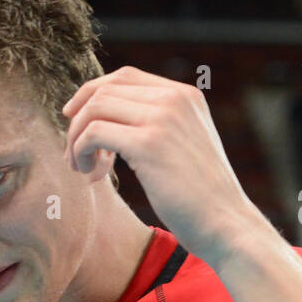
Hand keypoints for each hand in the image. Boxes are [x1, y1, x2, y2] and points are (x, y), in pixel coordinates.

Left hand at [62, 65, 271, 266]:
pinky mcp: (148, 144)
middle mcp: (175, 98)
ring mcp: (163, 118)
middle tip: (75, 154)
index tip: (75, 121)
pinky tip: (91, 175)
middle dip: (79, 119)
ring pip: (94, 108)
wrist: (226, 224)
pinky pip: (94, 132)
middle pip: (104, 89)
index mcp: (186, 95)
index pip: (124, 76)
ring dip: (76, 138)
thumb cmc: (200, 197)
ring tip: (81, 167)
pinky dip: (81, 151)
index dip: (92, 95)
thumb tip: (108, 120)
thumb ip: (158, 126)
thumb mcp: (183, 147)